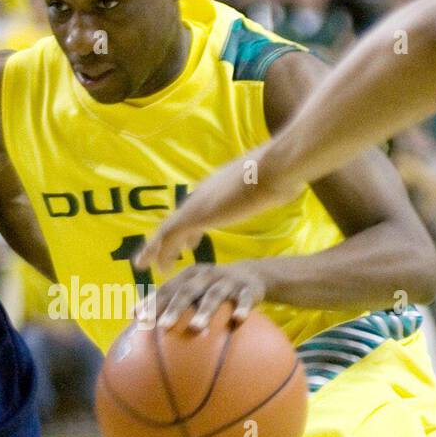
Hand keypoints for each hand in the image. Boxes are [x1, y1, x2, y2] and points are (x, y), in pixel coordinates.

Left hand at [136, 146, 293, 274]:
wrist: (275, 168)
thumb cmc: (282, 175)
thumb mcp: (276, 183)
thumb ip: (274, 188)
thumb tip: (289, 187)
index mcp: (218, 186)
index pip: (199, 208)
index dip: (192, 228)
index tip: (190, 240)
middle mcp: (203, 192)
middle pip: (178, 219)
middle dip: (166, 238)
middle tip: (155, 255)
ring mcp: (197, 203)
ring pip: (167, 229)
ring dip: (156, 248)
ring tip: (146, 265)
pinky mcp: (195, 214)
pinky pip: (169, 237)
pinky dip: (160, 252)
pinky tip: (157, 268)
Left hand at [136, 261, 269, 329]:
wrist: (252, 274)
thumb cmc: (212, 289)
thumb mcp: (193, 291)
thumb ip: (170, 304)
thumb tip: (137, 320)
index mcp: (189, 276)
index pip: (167, 289)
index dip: (153, 302)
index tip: (139, 319)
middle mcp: (206, 275)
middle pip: (187, 291)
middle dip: (174, 308)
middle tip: (162, 327)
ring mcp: (227, 281)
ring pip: (214, 295)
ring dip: (204, 311)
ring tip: (196, 328)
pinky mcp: (248, 289)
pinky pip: (245, 300)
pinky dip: (242, 308)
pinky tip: (238, 320)